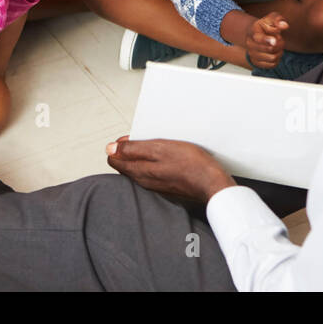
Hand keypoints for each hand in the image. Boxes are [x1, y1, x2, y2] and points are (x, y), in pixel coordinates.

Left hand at [106, 136, 234, 202]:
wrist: (212, 183)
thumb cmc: (190, 165)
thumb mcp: (159, 148)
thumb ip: (133, 149)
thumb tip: (110, 149)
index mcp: (138, 172)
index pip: (114, 160)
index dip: (120, 145)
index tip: (131, 137)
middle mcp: (144, 181)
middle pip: (126, 164)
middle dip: (130, 150)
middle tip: (144, 138)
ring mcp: (155, 185)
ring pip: (140, 168)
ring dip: (143, 155)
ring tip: (158, 145)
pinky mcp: (166, 186)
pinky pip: (153, 173)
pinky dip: (155, 162)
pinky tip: (167, 157)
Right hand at [245, 12, 286, 68]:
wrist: (255, 33)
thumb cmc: (266, 25)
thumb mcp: (271, 18)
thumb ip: (278, 19)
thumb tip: (284, 26)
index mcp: (253, 31)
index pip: (259, 38)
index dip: (267, 40)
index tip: (274, 40)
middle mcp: (250, 43)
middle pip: (270, 49)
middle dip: (279, 44)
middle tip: (279, 39)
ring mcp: (252, 54)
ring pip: (272, 58)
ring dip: (279, 52)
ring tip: (278, 46)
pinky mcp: (256, 62)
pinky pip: (272, 65)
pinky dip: (277, 59)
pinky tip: (275, 53)